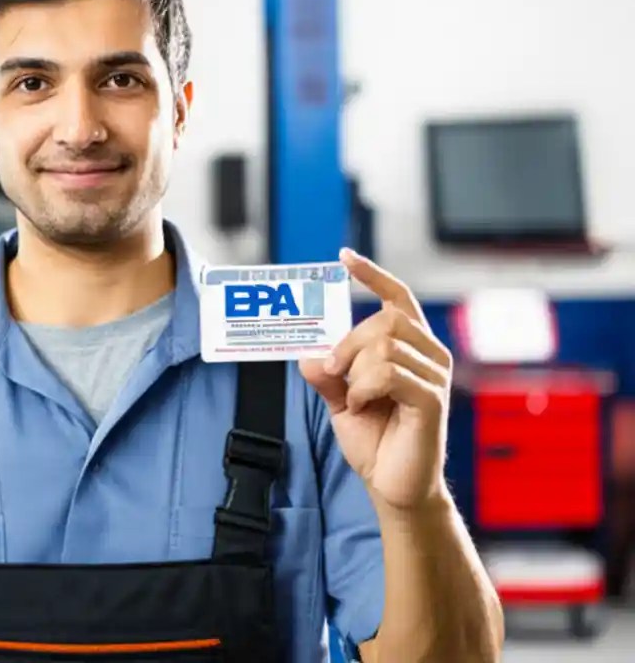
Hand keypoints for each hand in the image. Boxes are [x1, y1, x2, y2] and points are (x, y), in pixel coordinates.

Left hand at [299, 248, 454, 511]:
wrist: (392, 485)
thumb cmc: (374, 440)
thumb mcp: (340, 400)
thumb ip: (326, 373)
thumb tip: (307, 353)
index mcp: (411, 347)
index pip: (397, 298)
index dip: (373, 275)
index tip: (345, 257)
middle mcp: (430, 355)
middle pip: (384, 320)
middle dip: (348, 343)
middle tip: (333, 371)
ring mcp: (435, 376)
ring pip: (383, 347)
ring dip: (355, 373)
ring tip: (355, 399)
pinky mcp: (432, 400)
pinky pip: (389, 373)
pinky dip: (365, 389)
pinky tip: (365, 406)